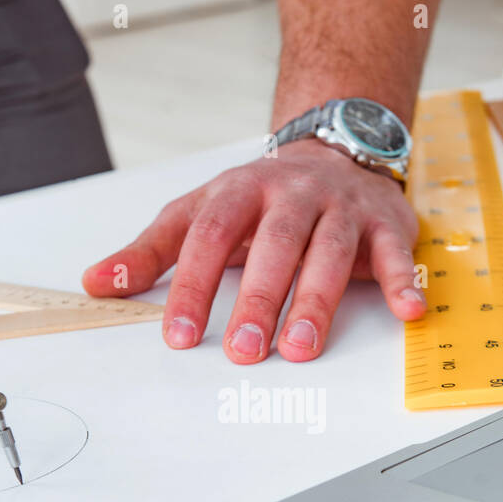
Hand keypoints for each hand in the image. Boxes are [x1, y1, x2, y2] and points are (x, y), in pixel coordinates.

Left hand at [82, 140, 426, 362]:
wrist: (335, 150)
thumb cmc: (262, 198)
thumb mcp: (199, 213)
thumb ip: (150, 252)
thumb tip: (95, 283)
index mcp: (239, 190)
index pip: (209, 236)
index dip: (191, 286)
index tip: (178, 336)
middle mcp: (291, 195)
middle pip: (273, 245)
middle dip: (257, 300)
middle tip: (242, 351)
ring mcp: (340, 207)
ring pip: (328, 252)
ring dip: (316, 302)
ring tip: (299, 349)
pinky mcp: (384, 223)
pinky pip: (393, 253)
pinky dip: (400, 281)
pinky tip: (406, 311)